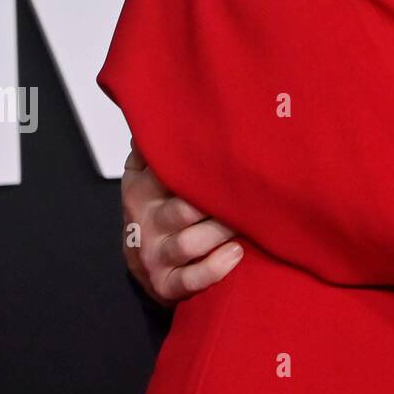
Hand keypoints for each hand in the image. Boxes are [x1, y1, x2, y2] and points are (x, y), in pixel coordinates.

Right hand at [121, 141, 242, 303]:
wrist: (143, 265)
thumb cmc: (154, 210)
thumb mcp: (142, 175)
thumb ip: (153, 146)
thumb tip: (167, 108)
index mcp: (142, 189)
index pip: (166, 171)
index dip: (197, 164)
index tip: (231, 153)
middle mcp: (147, 222)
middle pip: (183, 209)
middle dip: (217, 201)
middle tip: (252, 191)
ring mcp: (155, 255)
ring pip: (189, 243)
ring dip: (221, 232)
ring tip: (247, 222)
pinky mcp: (165, 285)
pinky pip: (189, 280)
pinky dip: (213, 269)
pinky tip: (236, 254)